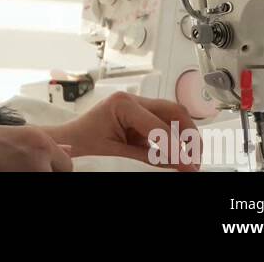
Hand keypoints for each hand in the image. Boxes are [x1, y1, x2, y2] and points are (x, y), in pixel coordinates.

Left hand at [41, 92, 202, 171]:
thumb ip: (151, 158)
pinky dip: (172, 139)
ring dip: (183, 135)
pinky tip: (175, 154)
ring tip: (189, 158)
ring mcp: (135, 106)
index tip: (189, 165)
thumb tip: (180, 164)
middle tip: (196, 159)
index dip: (176, 147)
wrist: (67, 142)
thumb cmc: (83, 143)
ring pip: (171, 116)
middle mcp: (131, 99)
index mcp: (123, 104)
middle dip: (189, 134)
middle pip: (173, 111)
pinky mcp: (138, 117)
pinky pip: (162, 125)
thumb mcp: (118, 153)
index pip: (159, 126)